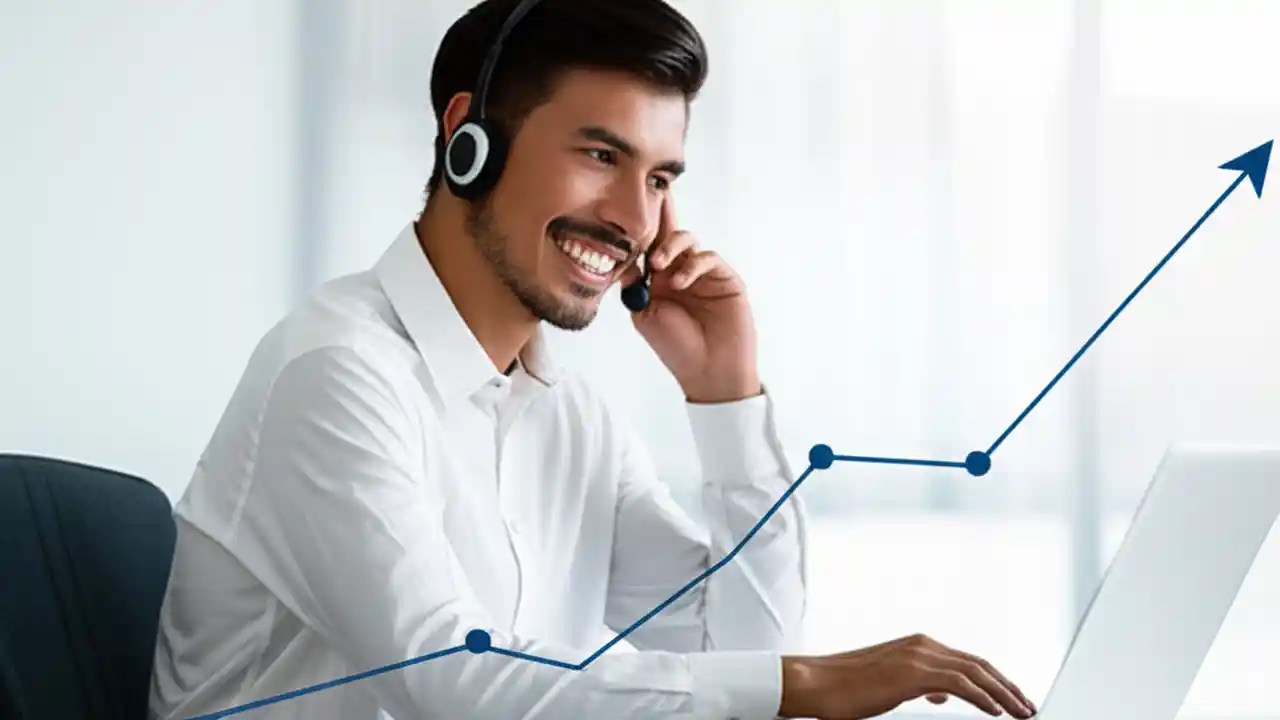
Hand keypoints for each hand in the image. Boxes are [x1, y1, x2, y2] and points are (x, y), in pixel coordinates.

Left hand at [618, 194, 760, 403]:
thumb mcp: (644, 314)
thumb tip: (621, 256)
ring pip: (687, 240)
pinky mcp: (725, 278)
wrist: (709, 371)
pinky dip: (692, 264)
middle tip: (643, 221)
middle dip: (657, 218)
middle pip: (668, 232)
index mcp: (657, 280)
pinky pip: (708, 257)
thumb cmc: (676, 348)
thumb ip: (635, 285)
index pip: (648, 245)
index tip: (625, 208)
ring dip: (670, 246)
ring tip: (659, 265)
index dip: (639, 228)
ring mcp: (703, 273)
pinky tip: (680, 282)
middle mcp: (679, 271)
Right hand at [778, 633, 1036, 718]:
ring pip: (976, 671)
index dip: (994, 679)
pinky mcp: (913, 673)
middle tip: (1027, 705)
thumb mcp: (889, 684)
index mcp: (916, 645)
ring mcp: (918, 656)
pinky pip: (961, 684)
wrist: (815, 683)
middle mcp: (922, 644)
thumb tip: (941, 694)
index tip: (1011, 697)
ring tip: (1021, 711)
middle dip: (1007, 685)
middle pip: (979, 663)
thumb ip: (918, 684)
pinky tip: (996, 711)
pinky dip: (984, 697)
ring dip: (1004, 692)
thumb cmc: (844, 687)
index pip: (967, 661)